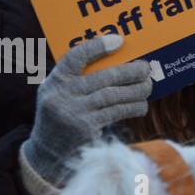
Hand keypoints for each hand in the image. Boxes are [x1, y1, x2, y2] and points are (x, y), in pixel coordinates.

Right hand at [21, 35, 152, 189]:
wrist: (46, 153)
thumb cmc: (60, 114)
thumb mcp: (58, 93)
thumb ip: (76, 77)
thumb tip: (117, 57)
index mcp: (55, 81)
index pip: (75, 57)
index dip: (98, 46)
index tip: (119, 40)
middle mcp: (61, 95)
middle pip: (105, 77)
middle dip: (131, 71)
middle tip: (146, 68)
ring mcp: (73, 113)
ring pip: (114, 95)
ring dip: (137, 90)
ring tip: (148, 86)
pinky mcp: (86, 129)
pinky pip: (116, 112)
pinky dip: (133, 107)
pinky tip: (141, 105)